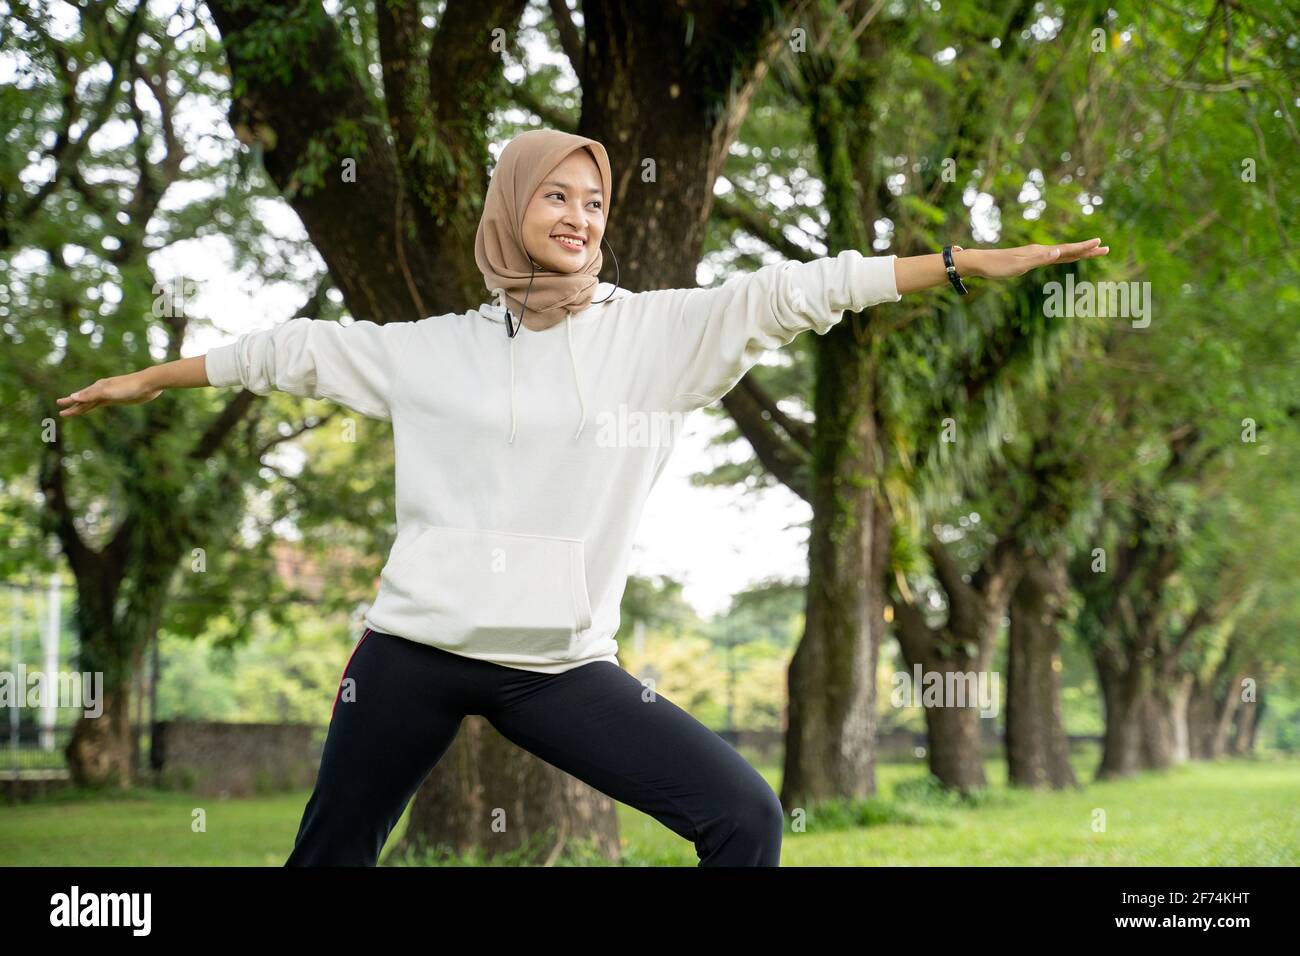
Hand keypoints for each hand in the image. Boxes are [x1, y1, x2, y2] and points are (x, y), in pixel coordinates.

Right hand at [56, 371, 162, 416]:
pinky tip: (93, 406)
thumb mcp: (107, 391)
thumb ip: (90, 394)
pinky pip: (102, 403)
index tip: (58, 404)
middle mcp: (101, 390)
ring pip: (92, 403)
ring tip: (74, 411)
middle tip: (62, 413)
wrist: (148, 384)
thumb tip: (73, 396)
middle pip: (84, 401)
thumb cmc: (128, 386)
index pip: (80, 397)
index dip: (69, 401)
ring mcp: (109, 394)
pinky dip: (95, 405)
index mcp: (97, 387)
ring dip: (83, 407)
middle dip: (73, 407)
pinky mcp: (118, 398)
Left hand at [959, 238, 1108, 279]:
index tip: (1100, 243)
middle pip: (1069, 250)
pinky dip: (1065, 256)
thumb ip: (1039, 260)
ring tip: (1093, 251)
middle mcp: (1041, 251)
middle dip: (1087, 250)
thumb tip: (1058, 252)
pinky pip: (1053, 257)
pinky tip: (1067, 256)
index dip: (1084, 248)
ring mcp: (1036, 254)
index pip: (1067, 250)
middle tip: (1106, 248)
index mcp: (1040, 252)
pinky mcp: (1030, 258)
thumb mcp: (1018, 266)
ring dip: (1078, 253)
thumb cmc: (998, 267)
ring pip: (1062, 253)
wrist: (981, 263)